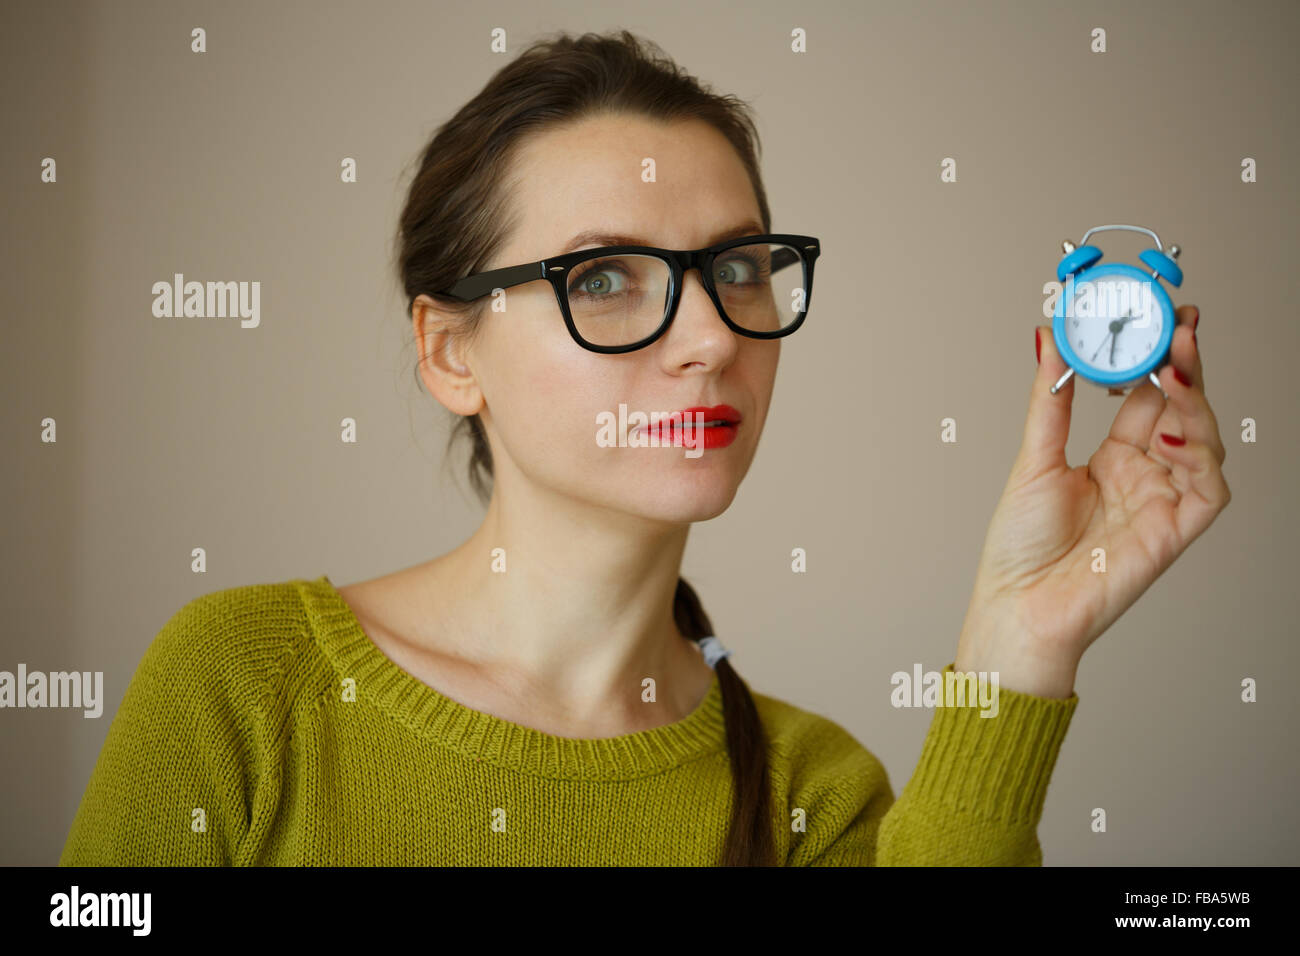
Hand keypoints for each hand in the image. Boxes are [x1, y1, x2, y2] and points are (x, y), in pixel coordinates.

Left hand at [954, 305, 1230, 697]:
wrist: (1018, 607)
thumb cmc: (1018, 549)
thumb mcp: (1033, 460)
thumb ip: (1051, 400)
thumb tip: (1049, 337)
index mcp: (1110, 458)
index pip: (1146, 394)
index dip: (1157, 355)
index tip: (1161, 313)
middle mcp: (1142, 476)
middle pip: (1180, 410)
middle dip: (1184, 364)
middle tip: (1181, 323)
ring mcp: (1161, 502)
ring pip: (1203, 442)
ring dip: (1195, 401)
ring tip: (1175, 364)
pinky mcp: (1173, 532)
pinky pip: (1207, 488)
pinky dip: (1198, 455)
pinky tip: (1171, 429)